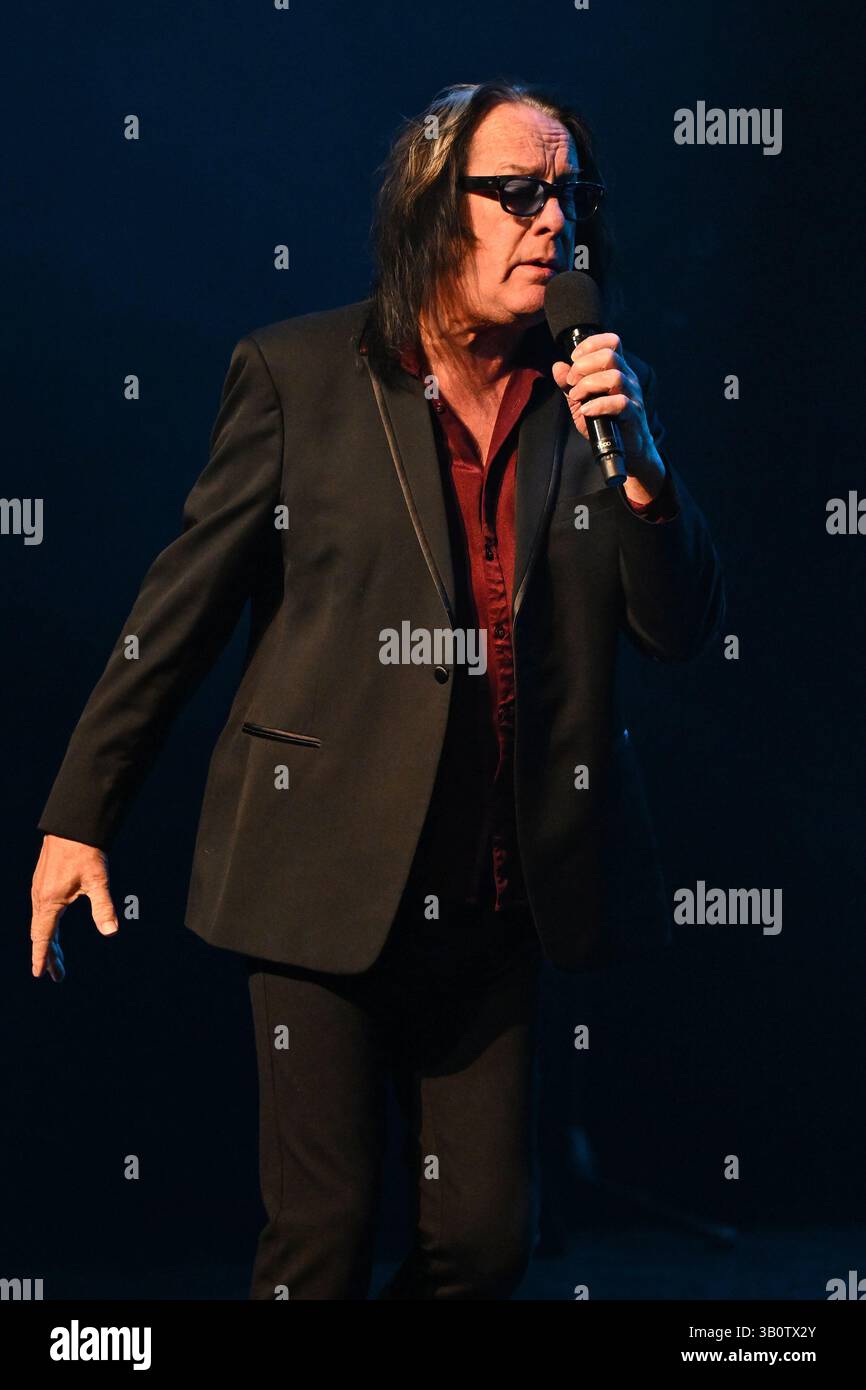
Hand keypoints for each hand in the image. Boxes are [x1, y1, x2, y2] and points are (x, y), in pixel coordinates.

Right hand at [30, 834, 118, 979]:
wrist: (73, 826)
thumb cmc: (86, 852)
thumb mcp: (98, 881)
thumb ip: (104, 907)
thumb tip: (111, 931)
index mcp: (50, 901)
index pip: (42, 937)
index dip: (42, 957)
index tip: (40, 974)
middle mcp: (40, 897)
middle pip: (41, 934)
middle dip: (49, 955)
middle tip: (58, 976)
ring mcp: (40, 890)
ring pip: (41, 923)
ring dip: (49, 943)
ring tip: (58, 960)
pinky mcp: (44, 883)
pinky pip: (42, 912)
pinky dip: (48, 928)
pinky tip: (55, 931)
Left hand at [551, 332, 665, 504]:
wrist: (626, 450)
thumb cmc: (604, 423)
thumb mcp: (581, 401)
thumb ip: (569, 384)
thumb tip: (557, 366)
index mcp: (618, 370)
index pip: (611, 342)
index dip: (590, 344)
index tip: (574, 359)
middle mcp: (627, 379)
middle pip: (610, 356)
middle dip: (584, 365)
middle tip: (571, 381)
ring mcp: (632, 396)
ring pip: (614, 377)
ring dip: (588, 384)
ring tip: (576, 397)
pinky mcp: (633, 414)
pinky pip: (619, 403)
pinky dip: (598, 405)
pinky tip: (585, 411)